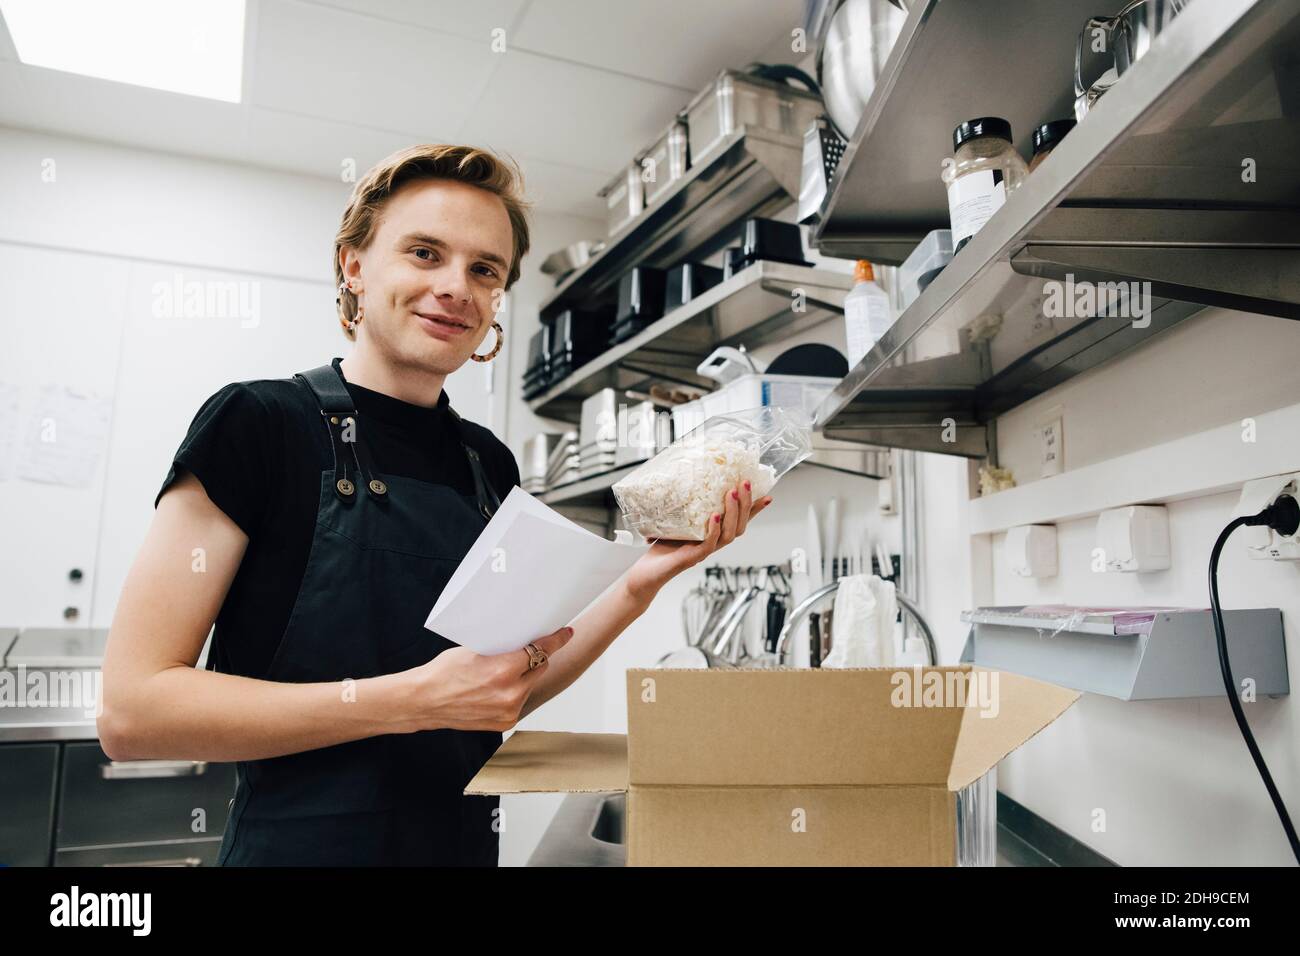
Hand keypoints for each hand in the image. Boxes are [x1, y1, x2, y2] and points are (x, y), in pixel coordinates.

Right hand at [405, 625, 573, 731]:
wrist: (424, 701)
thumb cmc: (444, 672)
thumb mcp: (476, 650)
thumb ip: (504, 648)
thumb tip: (525, 640)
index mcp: (503, 671)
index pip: (540, 651)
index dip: (556, 640)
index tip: (566, 633)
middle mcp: (510, 694)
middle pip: (539, 668)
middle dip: (535, 657)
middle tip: (526, 650)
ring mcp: (509, 711)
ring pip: (530, 685)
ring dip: (523, 677)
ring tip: (500, 674)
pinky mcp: (505, 723)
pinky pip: (519, 701)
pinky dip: (513, 692)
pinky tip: (496, 689)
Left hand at [624, 480, 772, 603]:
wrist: (647, 572)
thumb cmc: (662, 547)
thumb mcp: (678, 521)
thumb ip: (687, 505)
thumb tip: (688, 476)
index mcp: (714, 534)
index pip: (740, 521)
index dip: (754, 510)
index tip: (767, 495)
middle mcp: (714, 543)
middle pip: (740, 526)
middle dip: (745, 504)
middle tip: (744, 484)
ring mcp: (705, 551)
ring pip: (729, 534)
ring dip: (732, 513)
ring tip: (730, 494)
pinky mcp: (692, 557)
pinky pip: (709, 544)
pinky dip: (713, 530)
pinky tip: (714, 516)